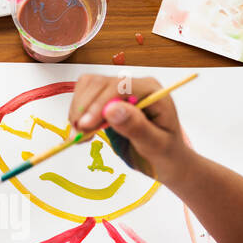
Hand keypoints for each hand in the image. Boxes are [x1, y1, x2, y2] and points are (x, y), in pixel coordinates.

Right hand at [68, 74, 190, 182]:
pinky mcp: (106, 102)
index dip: (99, 103)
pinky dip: (77, 115)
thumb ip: (136, 126)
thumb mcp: (156, 144)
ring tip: (79, 137)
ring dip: (77, 111)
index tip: (85, 126)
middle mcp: (133, 85)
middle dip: (83, 108)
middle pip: (98, 83)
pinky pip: (85, 99)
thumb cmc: (165, 153)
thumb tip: (112, 109)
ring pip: (87, 88)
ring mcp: (118, 92)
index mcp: (150, 90)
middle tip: (78, 136)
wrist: (165, 160)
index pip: (119, 86)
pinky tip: (83, 133)